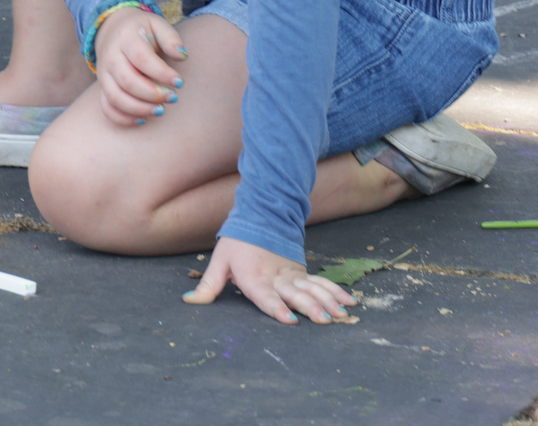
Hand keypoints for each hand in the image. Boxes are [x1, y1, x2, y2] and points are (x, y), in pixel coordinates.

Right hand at [91, 6, 184, 126]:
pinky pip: (106, 107)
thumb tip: (182, 55)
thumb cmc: (141, 29)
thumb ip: (170, 38)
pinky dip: (122, 118)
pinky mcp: (102, 86)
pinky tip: (142, 121)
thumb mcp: (157, 24)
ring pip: (115, 97)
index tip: (180, 82)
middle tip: (173, 98)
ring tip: (160, 111)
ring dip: (139, 109)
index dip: (162, 73)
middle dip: (152, 94)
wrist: (113, 28)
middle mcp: (111, 56)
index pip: (142, 59)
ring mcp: (103, 73)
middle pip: (127, 81)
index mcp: (126, 38)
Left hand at [184, 236, 357, 324]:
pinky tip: (348, 302)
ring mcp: (291, 274)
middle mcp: (275, 277)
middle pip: (294, 293)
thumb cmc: (237, 243)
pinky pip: (320, 282)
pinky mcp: (301, 271)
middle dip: (310, 307)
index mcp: (254, 277)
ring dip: (327, 301)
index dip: (276, 307)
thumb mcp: (219, 262)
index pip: (265, 296)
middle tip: (324, 319)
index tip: (290, 319)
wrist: (259, 217)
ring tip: (340, 314)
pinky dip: (334, 291)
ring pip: (312, 288)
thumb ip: (208, 285)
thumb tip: (188, 301)